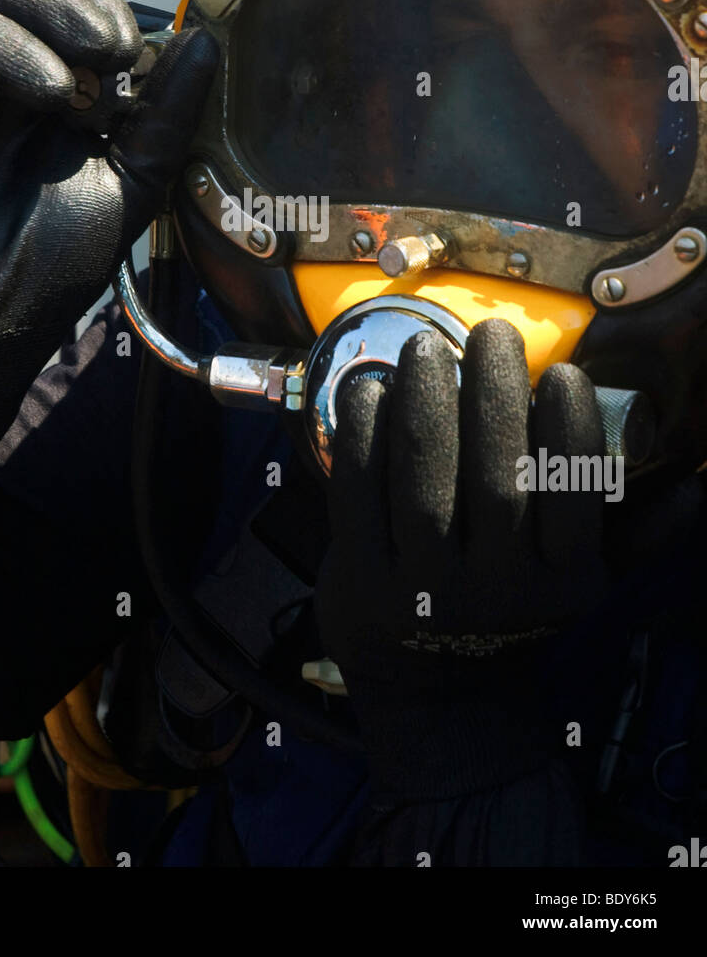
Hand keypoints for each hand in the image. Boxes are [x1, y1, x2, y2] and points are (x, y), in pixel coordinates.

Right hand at [0, 0, 216, 356]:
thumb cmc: (59, 264)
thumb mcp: (131, 185)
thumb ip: (166, 117)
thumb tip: (203, 43)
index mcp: (48, 81)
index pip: (63, 4)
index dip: (94, 7)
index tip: (128, 49)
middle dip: (59, 8)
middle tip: (102, 52)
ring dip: (14, 42)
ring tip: (57, 93)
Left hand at [314, 318, 609, 794]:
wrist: (440, 698)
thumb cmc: (518, 618)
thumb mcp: (583, 588)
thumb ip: (635, 535)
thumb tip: (694, 486)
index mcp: (559, 585)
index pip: (570, 501)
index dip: (568, 431)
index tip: (563, 373)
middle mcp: (493, 589)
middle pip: (494, 481)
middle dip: (493, 396)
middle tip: (493, 334)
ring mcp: (421, 588)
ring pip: (423, 482)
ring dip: (425, 404)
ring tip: (428, 347)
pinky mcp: (361, 580)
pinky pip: (359, 493)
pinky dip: (362, 434)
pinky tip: (371, 388)